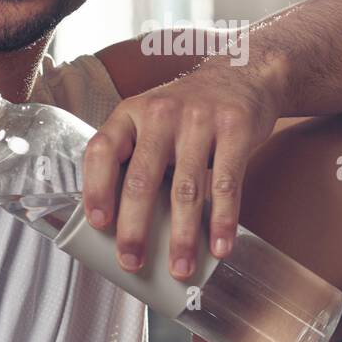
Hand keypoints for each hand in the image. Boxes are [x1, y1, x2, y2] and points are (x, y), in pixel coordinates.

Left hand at [82, 56, 284, 280]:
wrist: (244, 72)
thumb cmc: (191, 109)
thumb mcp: (153, 118)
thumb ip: (138, 155)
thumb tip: (122, 220)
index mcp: (132, 112)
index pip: (102, 150)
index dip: (96, 189)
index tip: (98, 224)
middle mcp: (161, 112)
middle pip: (142, 179)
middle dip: (135, 228)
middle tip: (132, 262)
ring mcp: (200, 119)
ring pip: (185, 189)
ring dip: (181, 237)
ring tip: (180, 268)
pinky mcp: (235, 128)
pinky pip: (226, 184)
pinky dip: (222, 221)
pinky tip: (219, 246)